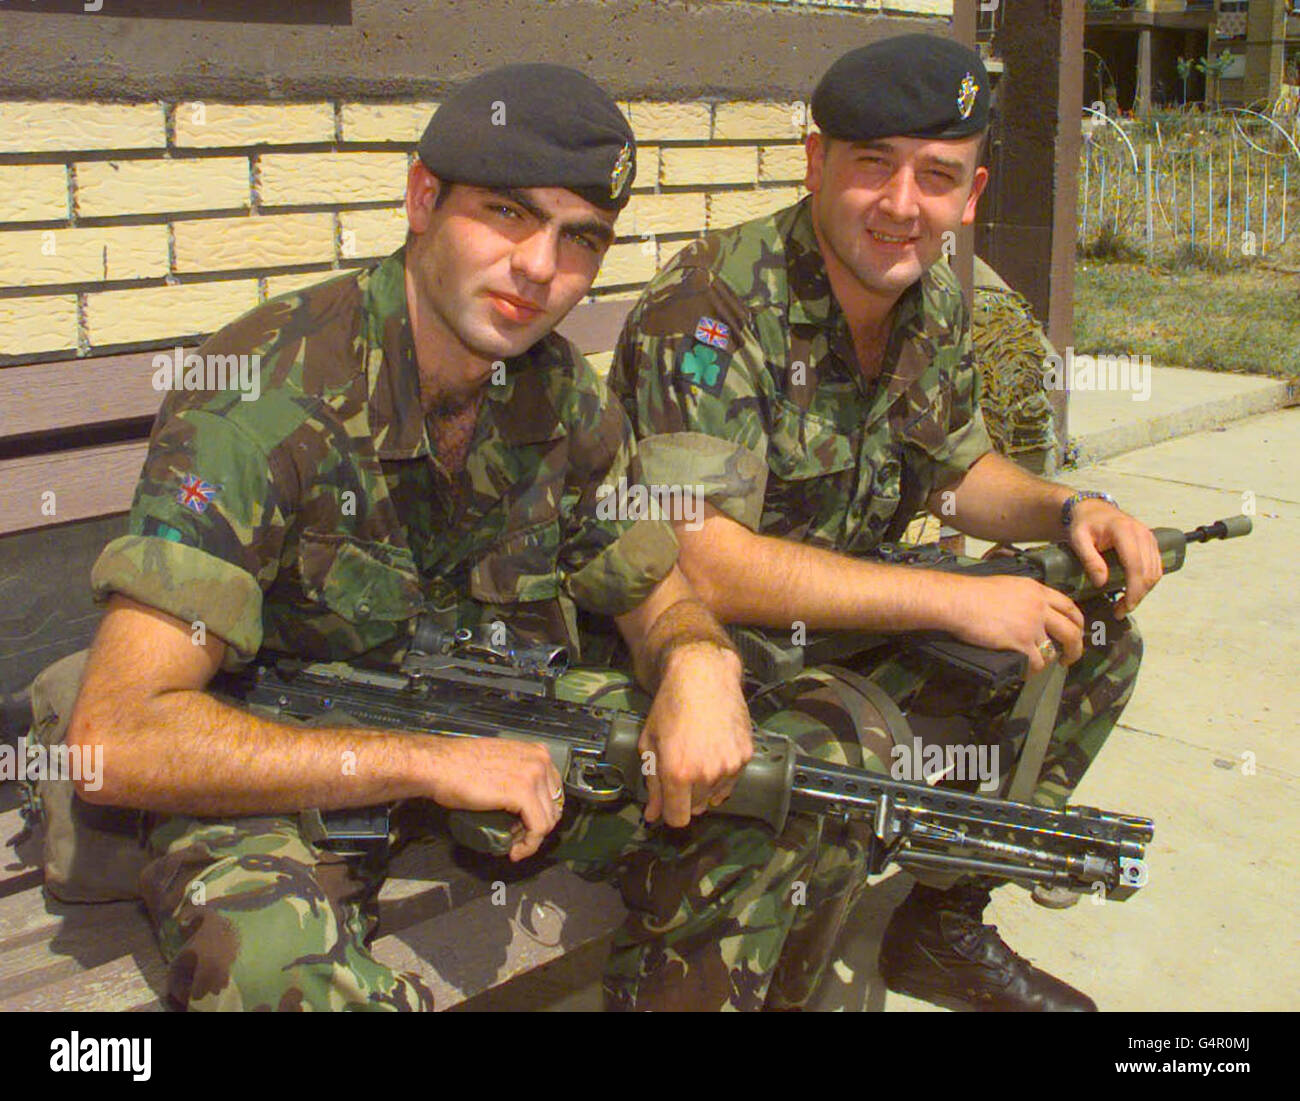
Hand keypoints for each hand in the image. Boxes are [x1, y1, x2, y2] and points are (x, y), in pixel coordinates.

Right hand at [424, 738, 563, 861]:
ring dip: (532, 839)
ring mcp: (533, 776)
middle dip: (538, 826)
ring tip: (514, 846)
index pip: (554, 790)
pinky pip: (537, 828)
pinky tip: (515, 851)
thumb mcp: (500, 762)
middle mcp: (539, 761)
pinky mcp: (522, 793)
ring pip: (547, 820)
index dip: (543, 812)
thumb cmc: (459, 765)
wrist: (439, 765)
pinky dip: (529, 845)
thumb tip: (523, 798)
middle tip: (520, 838)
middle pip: (554, 806)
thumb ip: (517, 772)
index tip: (529, 825)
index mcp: (536, 752)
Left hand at [640, 642, 753, 827]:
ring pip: (715, 796)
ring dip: (705, 785)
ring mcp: (729, 766)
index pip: (678, 819)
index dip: (670, 812)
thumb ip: (652, 784)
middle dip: (686, 796)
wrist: (703, 677)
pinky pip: (731, 781)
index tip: (668, 801)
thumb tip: (652, 815)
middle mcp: (706, 774)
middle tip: (681, 769)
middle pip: (697, 809)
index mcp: (678, 773)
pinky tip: (713, 750)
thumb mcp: (650, 744)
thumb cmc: (670, 707)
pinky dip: (722, 774)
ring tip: (698, 754)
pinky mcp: (745, 757)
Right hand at [943, 574, 1086, 673]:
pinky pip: (1037, 662)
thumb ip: (1024, 596)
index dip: (1077, 622)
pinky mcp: (1021, 642)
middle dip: (1075, 647)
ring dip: (1049, 661)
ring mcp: (1032, 625)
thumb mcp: (1007, 586)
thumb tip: (1026, 609)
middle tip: (1070, 657)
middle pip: (1071, 630)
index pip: (1069, 606)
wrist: (959, 601)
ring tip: (1040, 666)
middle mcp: (1040, 607)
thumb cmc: (973, 592)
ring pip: (1053, 649)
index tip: (1076, 632)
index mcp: (1037, 590)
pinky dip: (1033, 671)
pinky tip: (1026, 673)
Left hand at [1066, 499, 1163, 617]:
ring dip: (1144, 591)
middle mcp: (1142, 533)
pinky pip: (1156, 566)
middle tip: (1121, 610)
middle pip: (1148, 571)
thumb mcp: (1078, 539)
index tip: (1125, 606)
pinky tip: (1134, 591)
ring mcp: (1149, 537)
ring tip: (1125, 604)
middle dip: (1138, 595)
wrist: (1093, 509)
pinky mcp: (1152, 542)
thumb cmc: (1084, 524)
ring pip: (1155, 571)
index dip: (1133, 589)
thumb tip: (1101, 582)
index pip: (1135, 565)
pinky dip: (1148, 582)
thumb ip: (1089, 559)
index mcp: (1124, 531)